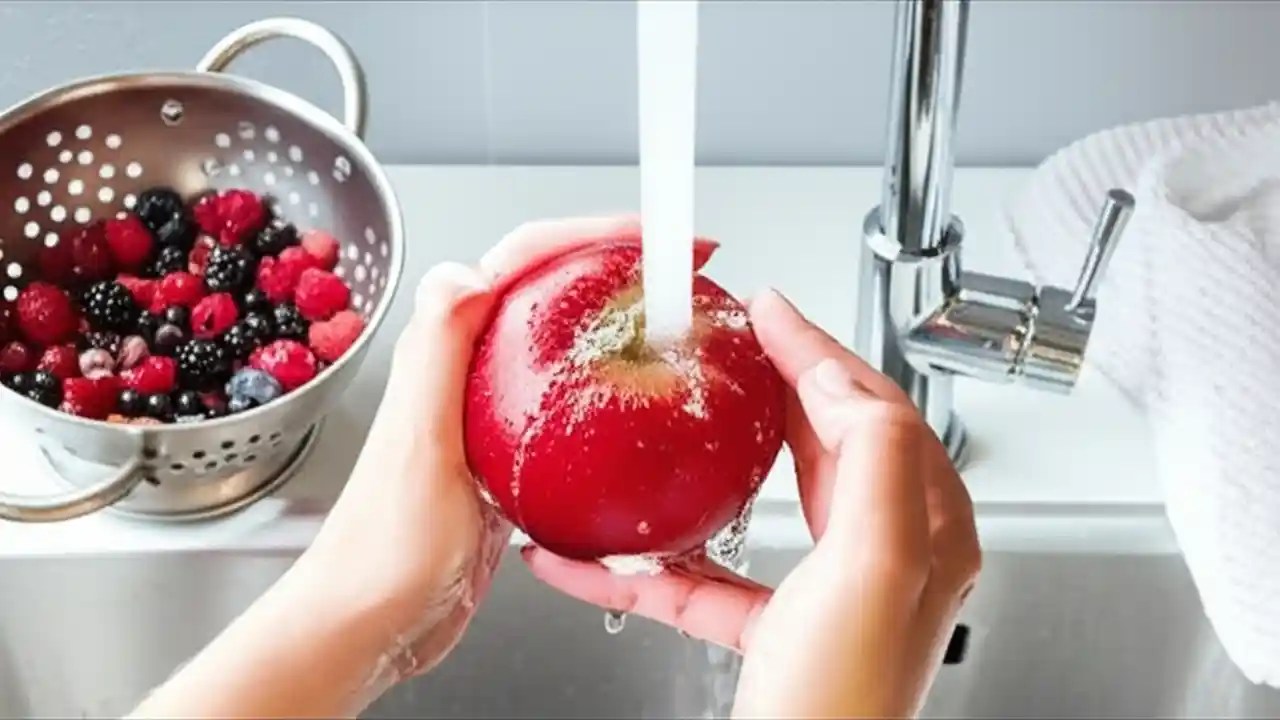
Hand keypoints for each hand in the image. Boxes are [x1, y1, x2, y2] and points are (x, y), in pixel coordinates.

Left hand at [131, 216, 683, 719]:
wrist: (368, 625)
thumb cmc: (383, 552)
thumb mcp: (419, 446)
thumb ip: (437, 355)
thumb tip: (469, 270)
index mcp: (445, 353)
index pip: (522, 262)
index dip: (588, 234)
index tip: (648, 236)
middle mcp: (467, 373)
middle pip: (549, 289)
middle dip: (613, 262)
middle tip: (674, 265)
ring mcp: (491, 416)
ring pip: (562, 343)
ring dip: (614, 319)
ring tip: (670, 319)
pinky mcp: (508, 461)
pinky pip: (568, 407)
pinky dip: (607, 391)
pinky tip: (638, 412)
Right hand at [523, 289, 980, 717]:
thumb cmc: (840, 706)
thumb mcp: (873, 565)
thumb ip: (873, 457)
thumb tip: (836, 380)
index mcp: (924, 531)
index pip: (875, 409)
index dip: (818, 349)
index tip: (767, 310)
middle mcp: (885, 558)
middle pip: (825, 442)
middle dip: (773, 385)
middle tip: (730, 343)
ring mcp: (828, 594)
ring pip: (765, 502)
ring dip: (711, 462)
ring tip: (684, 415)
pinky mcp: (774, 633)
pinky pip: (704, 578)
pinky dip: (650, 561)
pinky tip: (594, 556)